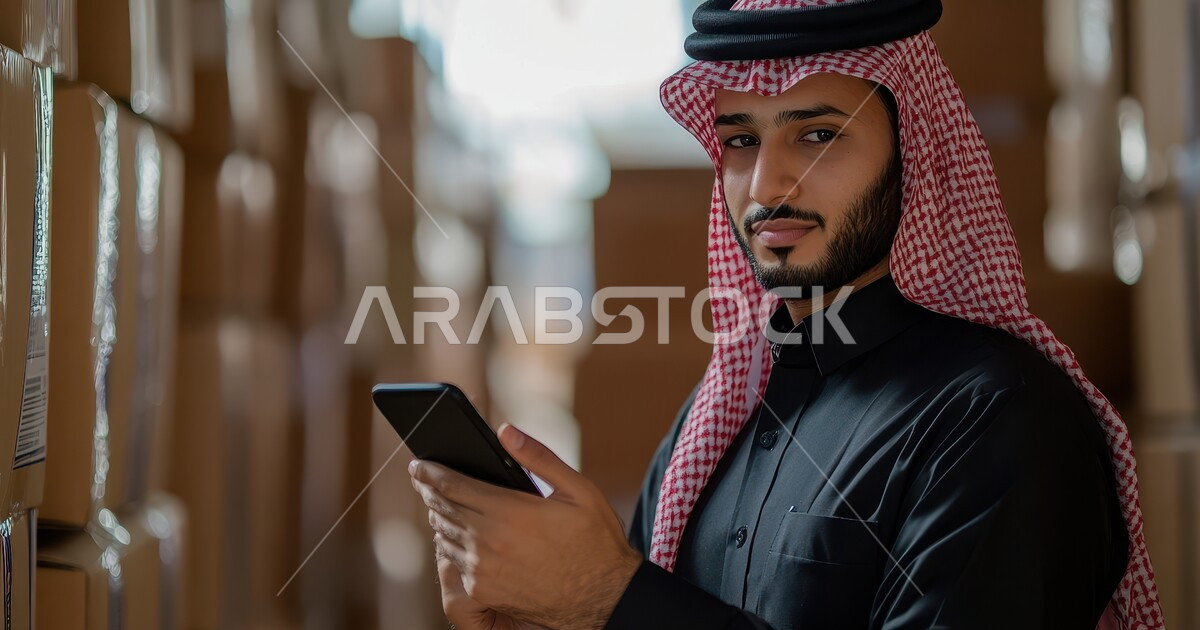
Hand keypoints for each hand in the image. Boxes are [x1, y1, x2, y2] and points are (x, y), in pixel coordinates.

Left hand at [409, 424, 642, 629]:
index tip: (417, 464)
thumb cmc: (594, 541)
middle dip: (429, 490)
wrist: (603, 598)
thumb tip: (506, 430)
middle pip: (442, 508)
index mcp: (509, 511)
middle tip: (422, 479)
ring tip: (437, 503)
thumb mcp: (578, 491)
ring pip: (444, 535)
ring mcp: (483, 569)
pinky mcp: (484, 590)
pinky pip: (455, 561)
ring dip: (438, 516)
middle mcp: (488, 541)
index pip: (452, 485)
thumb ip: (539, 458)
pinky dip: (451, 544)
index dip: (429, 472)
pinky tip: (457, 536)